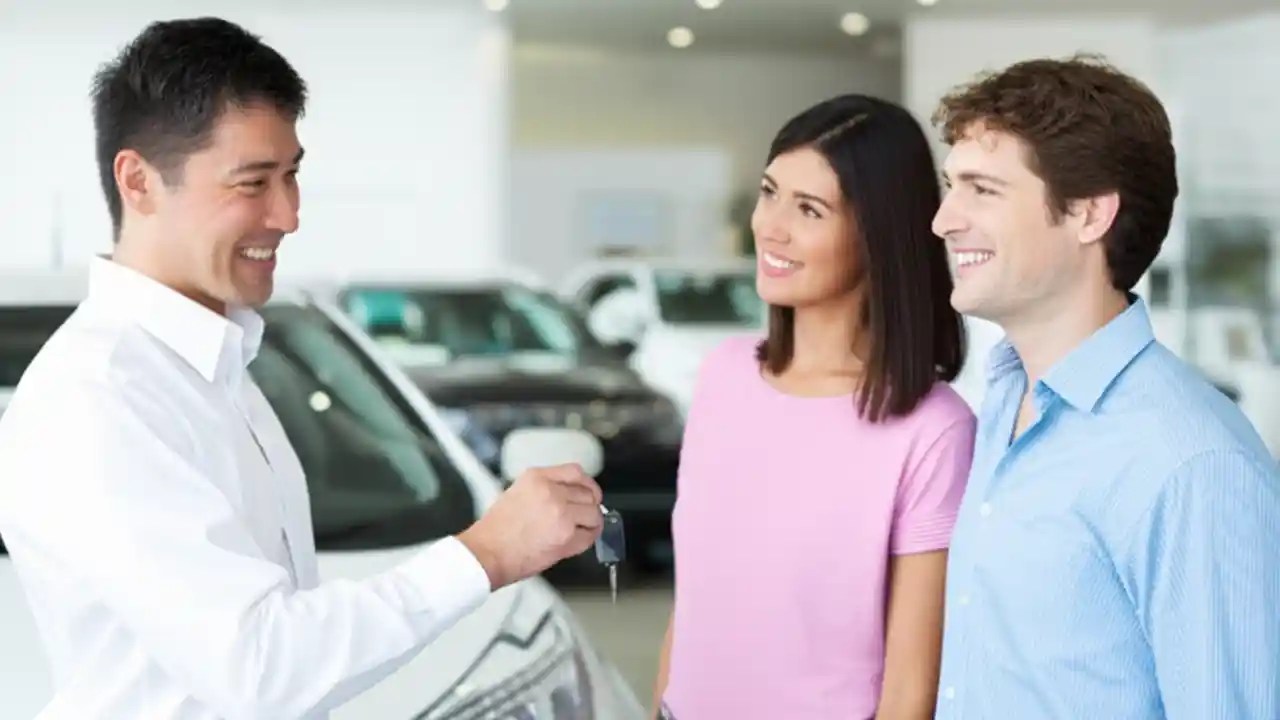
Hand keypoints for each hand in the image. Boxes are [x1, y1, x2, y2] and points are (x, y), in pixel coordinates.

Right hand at [457, 463, 603, 589]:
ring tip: (581, 529)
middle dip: (589, 506)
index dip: (587, 483)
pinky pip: (590, 536)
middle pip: (588, 494)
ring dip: (590, 523)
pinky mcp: (567, 537)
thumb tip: (568, 493)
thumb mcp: (517, 492)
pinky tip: (578, 540)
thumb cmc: (496, 530)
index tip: (590, 491)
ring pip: (593, 514)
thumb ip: (544, 488)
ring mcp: (562, 514)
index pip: (575, 472)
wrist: (487, 553)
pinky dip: (588, 538)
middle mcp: (552, 492)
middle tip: (584, 515)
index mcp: (537, 477)